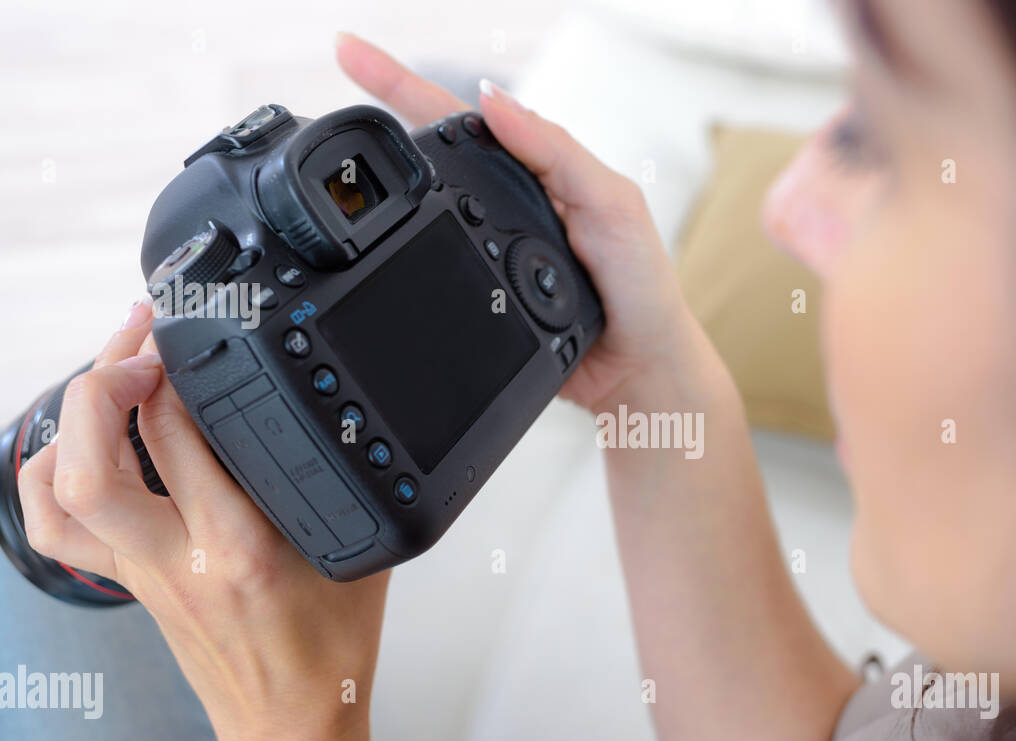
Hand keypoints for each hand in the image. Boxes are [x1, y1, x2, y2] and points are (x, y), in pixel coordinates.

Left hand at [17, 303, 388, 740]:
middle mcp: (178, 557)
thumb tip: (333, 421)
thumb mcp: (356, 553)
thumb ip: (336, 488)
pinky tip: (81, 440)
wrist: (293, 721)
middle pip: (91, 461)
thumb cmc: (329, 649)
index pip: (183, 435)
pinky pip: (58, 523)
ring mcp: (143, 572)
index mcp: (242, 546)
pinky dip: (50, 470)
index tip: (189, 332)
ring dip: (72, 418)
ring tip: (113, 373)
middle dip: (102, 379)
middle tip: (141, 338)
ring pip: (59, 490)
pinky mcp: (129, 581)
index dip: (176, 367)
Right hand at [336, 33, 701, 412]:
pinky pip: (428, 266)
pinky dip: (397, 249)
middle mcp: (508, 205)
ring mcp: (488, 251)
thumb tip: (493, 99)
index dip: (408, 86)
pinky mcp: (477, 298)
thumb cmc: (639, 285)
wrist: (636, 368)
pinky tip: (370, 239)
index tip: (354, 56)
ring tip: (334, 147)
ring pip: (422, 209)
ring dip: (378, 180)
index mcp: (537, 170)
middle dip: (380, 111)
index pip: (464, 118)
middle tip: (336, 67)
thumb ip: (557, 153)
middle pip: (430, 153)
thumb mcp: (610, 206)